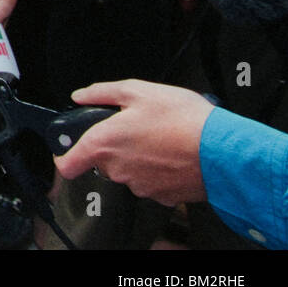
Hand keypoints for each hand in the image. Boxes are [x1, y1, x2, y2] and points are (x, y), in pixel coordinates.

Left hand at [54, 79, 213, 205]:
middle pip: (102, 161)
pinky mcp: (161, 195)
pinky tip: (172, 154)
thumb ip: (101, 93)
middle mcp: (117, 169)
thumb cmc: (183, 119)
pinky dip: (157, 169)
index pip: (66, 164)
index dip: (64, 155)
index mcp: (104, 143)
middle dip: (114, 145)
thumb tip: (80, 96)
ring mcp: (139, 185)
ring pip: (127, 170)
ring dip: (137, 156)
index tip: (68, 148)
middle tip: (136, 127)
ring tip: (160, 138)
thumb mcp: (138, 90)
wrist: (223, 150)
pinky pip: (150, 181)